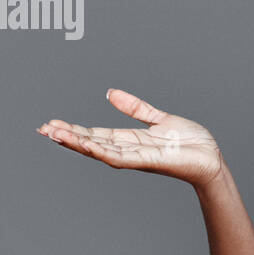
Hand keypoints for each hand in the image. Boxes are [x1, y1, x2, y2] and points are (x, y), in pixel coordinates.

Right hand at [36, 89, 224, 188]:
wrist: (211, 158)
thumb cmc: (190, 142)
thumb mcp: (158, 118)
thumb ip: (135, 108)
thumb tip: (109, 93)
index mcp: (130, 140)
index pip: (95, 134)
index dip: (74, 129)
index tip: (51, 124)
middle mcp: (129, 150)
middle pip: (92, 142)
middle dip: (67, 137)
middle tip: (42, 129)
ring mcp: (136, 157)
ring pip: (100, 150)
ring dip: (77, 143)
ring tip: (55, 135)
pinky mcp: (148, 161)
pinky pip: (120, 157)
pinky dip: (101, 150)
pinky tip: (85, 145)